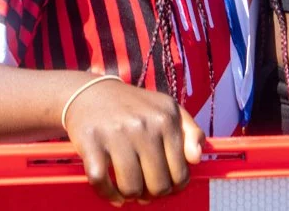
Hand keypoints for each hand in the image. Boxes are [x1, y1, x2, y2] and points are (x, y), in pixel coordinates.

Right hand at [66, 81, 205, 205]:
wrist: (92, 93)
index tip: (166, 183)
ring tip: (130, 187)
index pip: (180, 173)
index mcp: (166, 118)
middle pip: (158, 185)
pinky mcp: (91, 142)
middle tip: (146, 187)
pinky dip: (107, 194)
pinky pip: (101, 183)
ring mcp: (116, 134)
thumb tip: (197, 158)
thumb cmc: (136, 107)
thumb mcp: (169, 110)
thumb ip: (191, 132)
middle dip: (153, 193)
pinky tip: (112, 190)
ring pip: (131, 188)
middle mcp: (143, 125)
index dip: (175, 187)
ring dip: (131, 195)